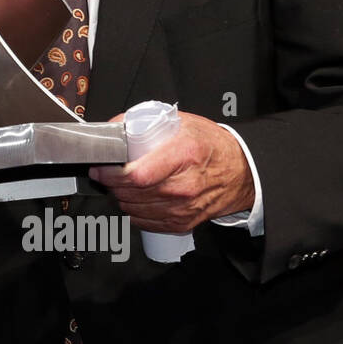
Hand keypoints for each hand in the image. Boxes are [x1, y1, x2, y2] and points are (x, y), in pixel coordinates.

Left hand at [88, 111, 253, 231]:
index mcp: (183, 155)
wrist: (242, 172)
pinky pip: (144, 222)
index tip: (100, 167)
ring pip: (134, 209)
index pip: (137, 175)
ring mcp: (183, 207)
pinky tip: (136, 197)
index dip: (111, 173)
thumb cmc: (211, 146)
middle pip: (131, 193)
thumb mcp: (181, 122)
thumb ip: (143, 122)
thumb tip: (113, 127)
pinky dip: (133, 210)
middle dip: (111, 183)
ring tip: (122, 183)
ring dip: (120, 196)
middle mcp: (184, 186)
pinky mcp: (182, 222)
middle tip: (108, 172)